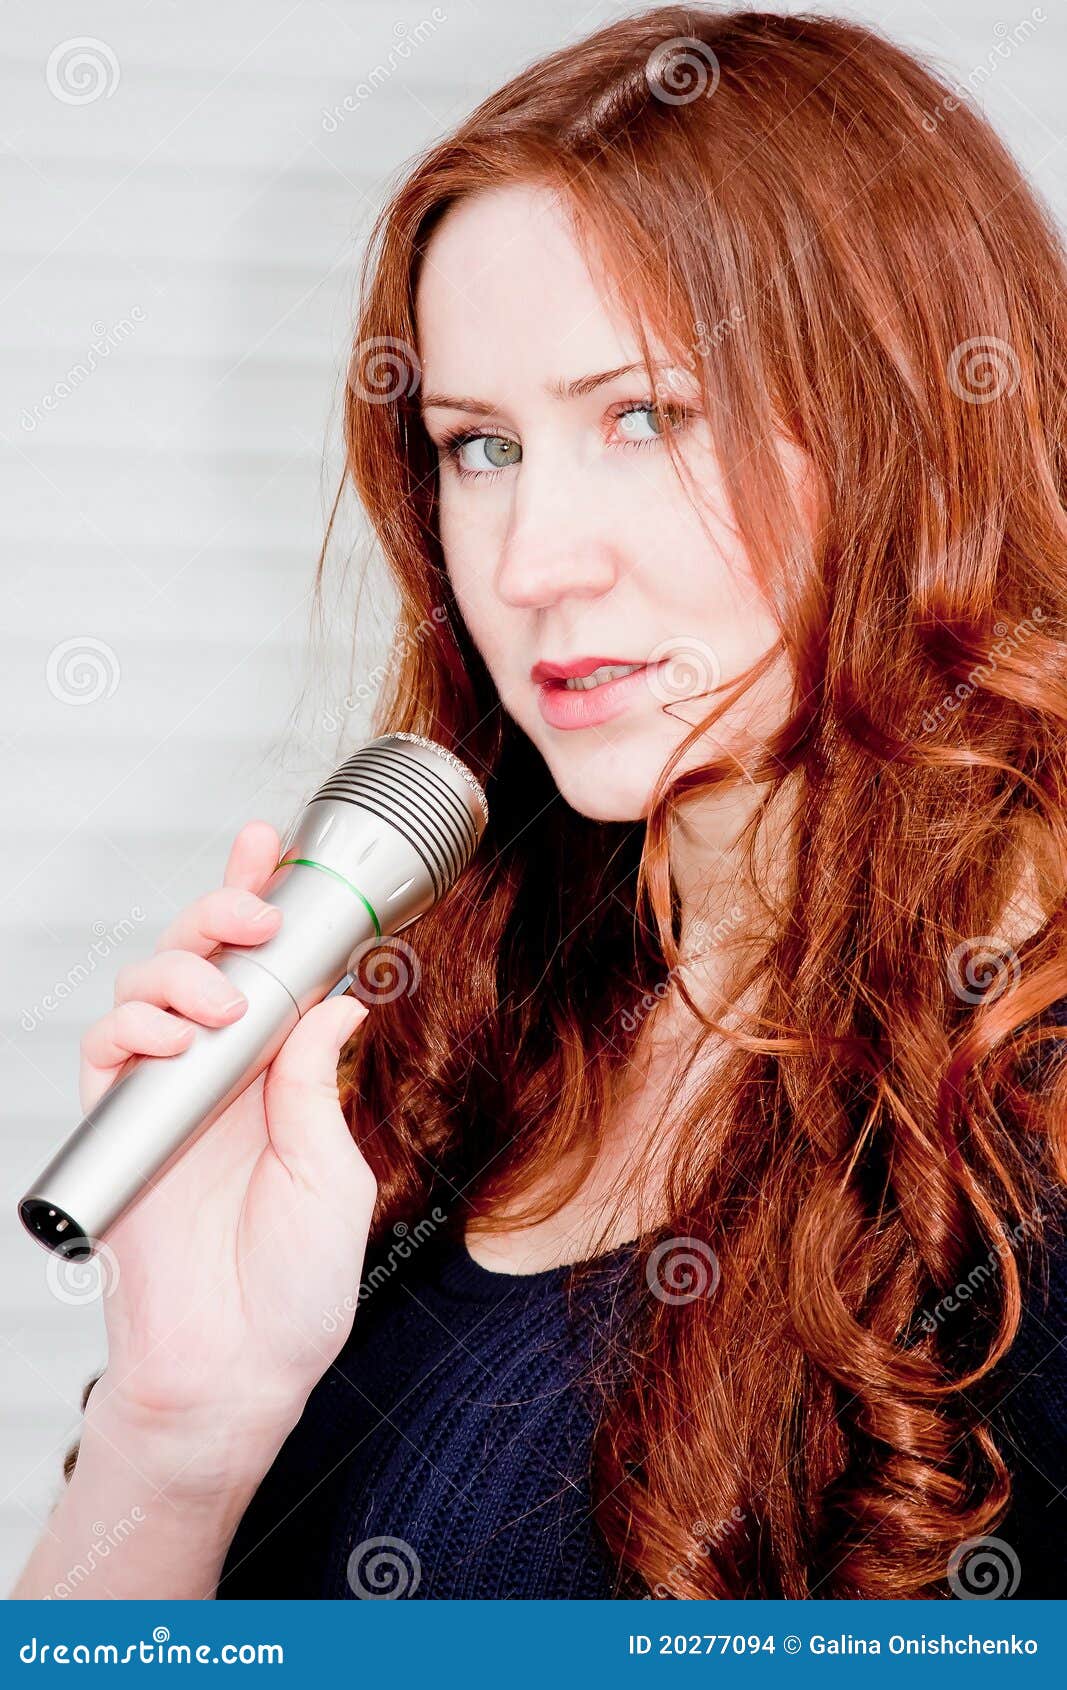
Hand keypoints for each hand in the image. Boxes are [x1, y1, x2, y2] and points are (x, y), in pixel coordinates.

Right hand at [73, 820, 375, 1463]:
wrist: (236, 1368)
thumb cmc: (294, 1286)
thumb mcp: (331, 1170)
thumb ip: (317, 1081)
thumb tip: (338, 1000)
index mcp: (278, 1075)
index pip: (267, 970)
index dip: (263, 903)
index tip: (272, 845)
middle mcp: (221, 1075)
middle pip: (200, 960)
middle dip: (219, 914)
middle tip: (250, 913)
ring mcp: (166, 1098)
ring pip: (147, 990)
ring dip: (180, 972)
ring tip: (215, 1002)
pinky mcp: (120, 1128)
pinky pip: (107, 1051)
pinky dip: (133, 1028)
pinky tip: (171, 1039)